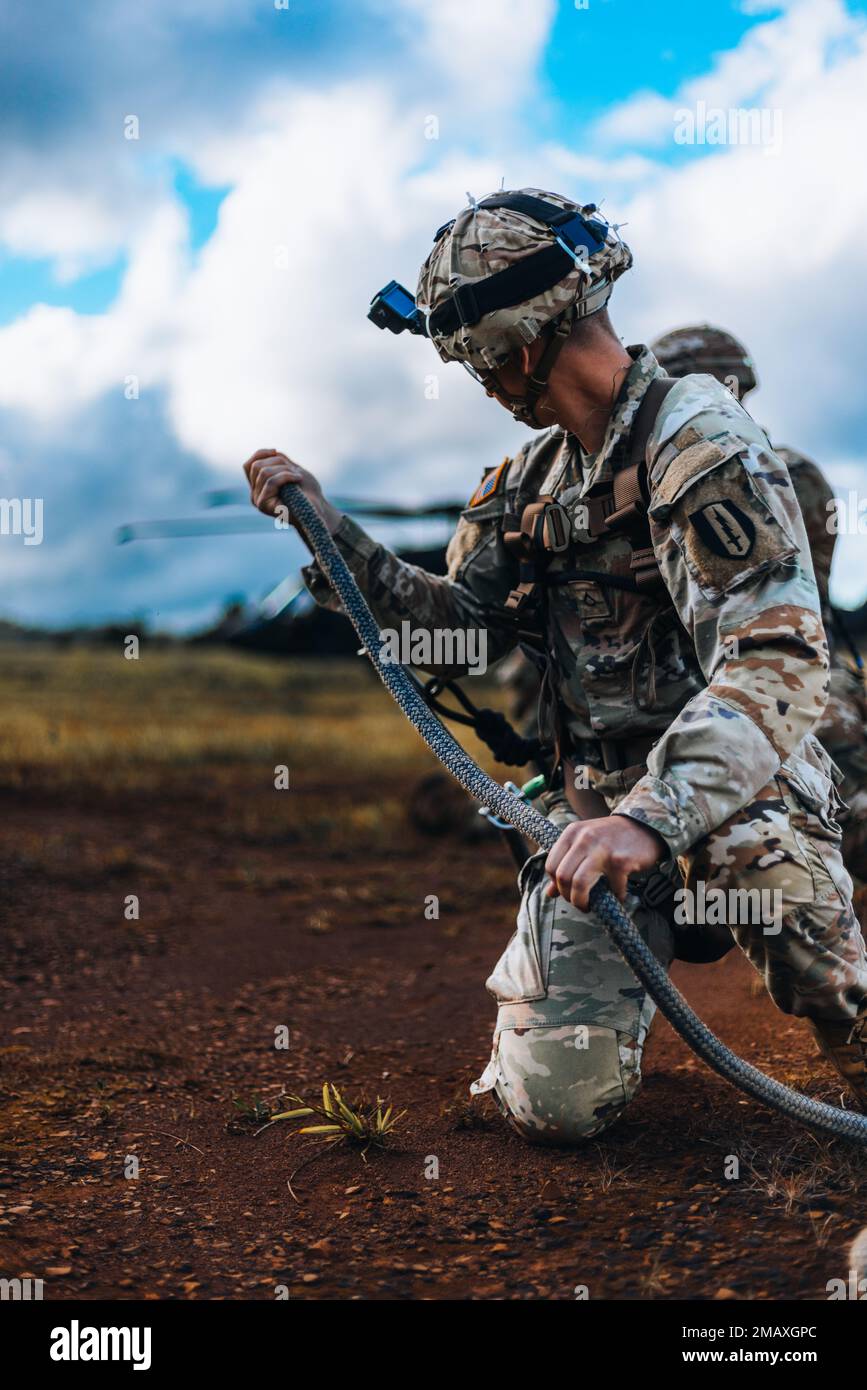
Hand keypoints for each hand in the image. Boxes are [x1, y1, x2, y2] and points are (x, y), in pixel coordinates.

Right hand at [242, 450, 342, 533]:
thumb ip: (279, 461)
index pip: (249, 465)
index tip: (276, 451)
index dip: (260, 454)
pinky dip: (286, 476)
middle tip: (294, 469)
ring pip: (264, 473)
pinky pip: (270, 482)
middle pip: (256, 466)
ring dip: (284, 469)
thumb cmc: (307, 491)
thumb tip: (272, 452)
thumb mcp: (291, 470)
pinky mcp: (263, 505)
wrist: (317, 509)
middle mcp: (255, 494)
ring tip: (298, 476)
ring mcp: (257, 500)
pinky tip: (298, 478)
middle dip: (277, 462)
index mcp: (258, 486)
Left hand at [544, 814, 664, 909]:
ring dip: (582, 901)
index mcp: (572, 833)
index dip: (556, 884)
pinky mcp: (620, 861)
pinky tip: (618, 896)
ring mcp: (602, 849)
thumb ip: (566, 865)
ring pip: (579, 884)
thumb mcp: (584, 844)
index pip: (551, 865)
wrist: (645, 827)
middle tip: (579, 902)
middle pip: (562, 877)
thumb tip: (549, 893)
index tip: (566, 891)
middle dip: (568, 896)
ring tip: (589, 906)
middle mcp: (584, 838)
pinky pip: (612, 889)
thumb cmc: (612, 838)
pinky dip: (615, 897)